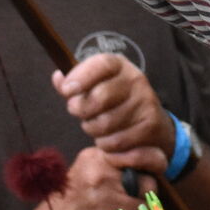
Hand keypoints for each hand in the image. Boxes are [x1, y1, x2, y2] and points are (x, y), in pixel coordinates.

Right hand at [43, 145, 146, 209]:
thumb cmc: (72, 201)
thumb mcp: (85, 170)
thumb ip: (113, 163)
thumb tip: (148, 162)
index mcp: (95, 158)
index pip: (140, 157)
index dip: (145, 170)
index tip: (141, 178)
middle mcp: (101, 176)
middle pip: (149, 183)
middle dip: (145, 193)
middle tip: (131, 199)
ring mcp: (107, 201)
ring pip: (146, 206)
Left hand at [53, 53, 171, 175]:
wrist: (151, 121)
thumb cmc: (115, 101)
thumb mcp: (95, 86)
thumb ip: (74, 83)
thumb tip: (58, 77)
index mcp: (120, 66)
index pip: (102, 64)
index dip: (81, 77)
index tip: (67, 91)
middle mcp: (136, 80)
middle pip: (99, 98)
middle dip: (81, 110)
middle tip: (79, 113)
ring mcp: (146, 102)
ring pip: (105, 124)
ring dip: (93, 130)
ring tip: (96, 126)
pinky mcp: (151, 125)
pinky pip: (115, 141)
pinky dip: (106, 145)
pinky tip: (109, 138)